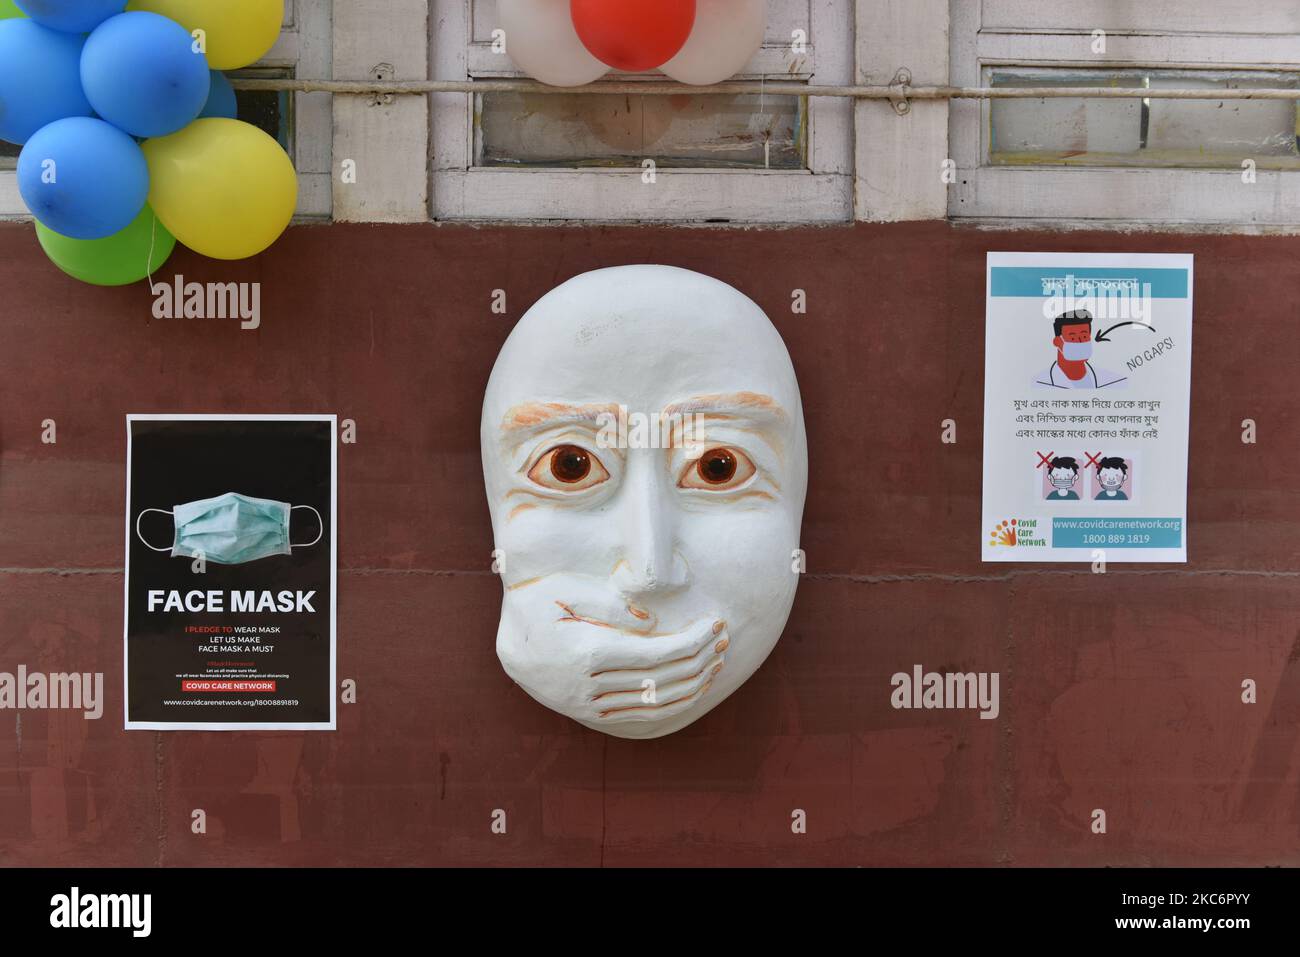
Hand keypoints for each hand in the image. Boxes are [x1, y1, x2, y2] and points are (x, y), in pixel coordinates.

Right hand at [496, 574, 727, 726]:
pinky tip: (693, 687)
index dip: (691, 643)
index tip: (714, 626)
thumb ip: (611, 605)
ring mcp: (590, 706)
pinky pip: (641, 716)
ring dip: (693, 686)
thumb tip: (653, 624)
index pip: (656, 656)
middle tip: (724, 639)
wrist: (508, 644)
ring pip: (655, 705)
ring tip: (716, 663)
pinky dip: (673, 704)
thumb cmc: (540, 603)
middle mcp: (589, 687)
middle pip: (661, 681)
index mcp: (586, 654)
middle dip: (699, 661)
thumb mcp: (568, 590)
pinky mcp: (592, 715)